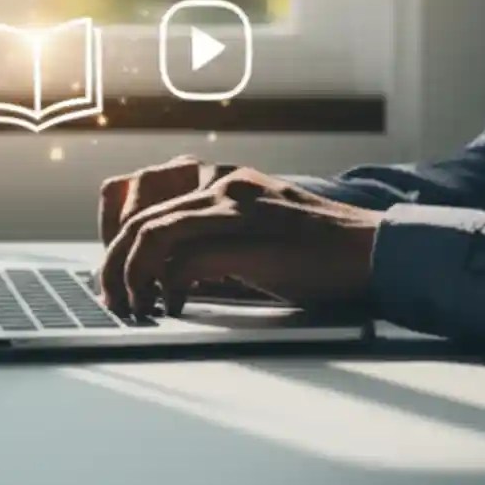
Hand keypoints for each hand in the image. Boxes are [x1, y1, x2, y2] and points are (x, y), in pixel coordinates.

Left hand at [97, 165, 382, 316]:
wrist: (373, 249)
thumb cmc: (317, 248)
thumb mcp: (255, 225)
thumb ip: (212, 233)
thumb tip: (166, 268)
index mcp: (221, 177)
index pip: (138, 188)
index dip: (112, 228)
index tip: (112, 264)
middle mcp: (222, 183)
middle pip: (137, 216)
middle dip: (113, 263)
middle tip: (112, 299)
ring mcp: (235, 208)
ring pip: (150, 234)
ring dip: (130, 276)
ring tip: (132, 306)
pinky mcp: (249, 239)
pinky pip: (184, 262)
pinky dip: (168, 288)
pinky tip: (172, 307)